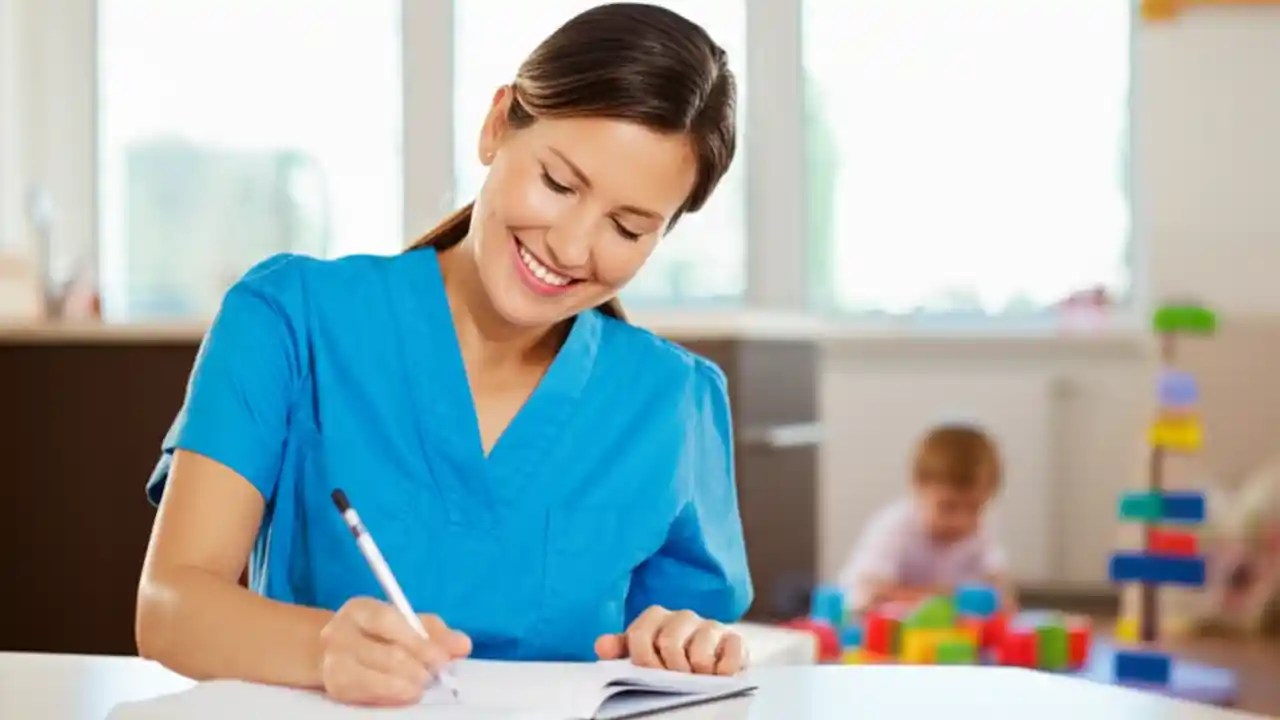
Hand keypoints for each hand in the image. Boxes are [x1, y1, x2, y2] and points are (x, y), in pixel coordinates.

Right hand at [318, 597, 470, 705]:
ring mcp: (332, 661)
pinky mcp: (334, 687)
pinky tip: (405, 694)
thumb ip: (435, 632)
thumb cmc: (378, 636)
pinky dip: (390, 695)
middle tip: (434, 676)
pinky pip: (365, 694)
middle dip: (418, 668)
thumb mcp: (406, 624)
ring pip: (373, 677)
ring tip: (421, 686)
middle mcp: (339, 632)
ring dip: (405, 685)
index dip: (419, 642)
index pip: (388, 620)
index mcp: (360, 609)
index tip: (442, 659)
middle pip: (386, 653)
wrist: (335, 654)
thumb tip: (463, 645)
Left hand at [595, 606, 746, 675]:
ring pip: (699, 655)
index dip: (643, 660)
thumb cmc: (670, 659)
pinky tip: (719, 676)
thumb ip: (620, 650)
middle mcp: (684, 617)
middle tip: (676, 680)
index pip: (640, 634)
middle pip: (669, 643)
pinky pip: (730, 656)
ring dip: (697, 675)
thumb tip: (602, 647)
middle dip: (670, 670)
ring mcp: (711, 627)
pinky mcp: (736, 640)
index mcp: (656, 617)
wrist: (712, 661)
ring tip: (697, 680)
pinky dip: (724, 673)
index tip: (650, 675)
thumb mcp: (641, 654)